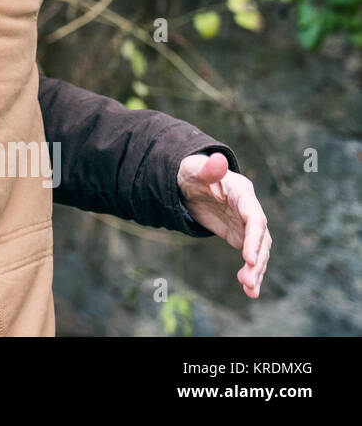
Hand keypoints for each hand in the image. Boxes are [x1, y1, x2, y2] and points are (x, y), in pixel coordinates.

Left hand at [177, 152, 270, 297]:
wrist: (190, 182)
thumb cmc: (192, 173)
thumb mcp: (195, 170)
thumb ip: (208, 169)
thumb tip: (217, 158)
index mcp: (242, 193)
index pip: (254, 218)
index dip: (254, 237)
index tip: (249, 258)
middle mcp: (250, 210)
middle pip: (260, 238)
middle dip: (256, 260)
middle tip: (247, 281)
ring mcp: (247, 225)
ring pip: (259, 251)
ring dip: (256, 271)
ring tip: (250, 291)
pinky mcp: (240, 236)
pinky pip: (250, 257)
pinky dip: (251, 272)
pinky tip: (250, 290)